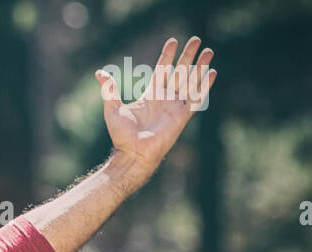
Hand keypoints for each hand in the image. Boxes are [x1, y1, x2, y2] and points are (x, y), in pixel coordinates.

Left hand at [94, 36, 216, 173]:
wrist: (133, 153)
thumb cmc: (121, 135)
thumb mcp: (112, 108)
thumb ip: (109, 90)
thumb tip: (99, 73)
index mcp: (151, 94)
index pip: (162, 69)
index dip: (167, 55)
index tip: (173, 41)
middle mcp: (165, 98)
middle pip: (180, 72)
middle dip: (188, 56)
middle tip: (196, 39)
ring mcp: (175, 106)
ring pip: (191, 81)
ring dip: (200, 66)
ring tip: (208, 51)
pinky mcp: (182, 116)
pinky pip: (196, 98)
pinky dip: (204, 85)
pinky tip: (212, 72)